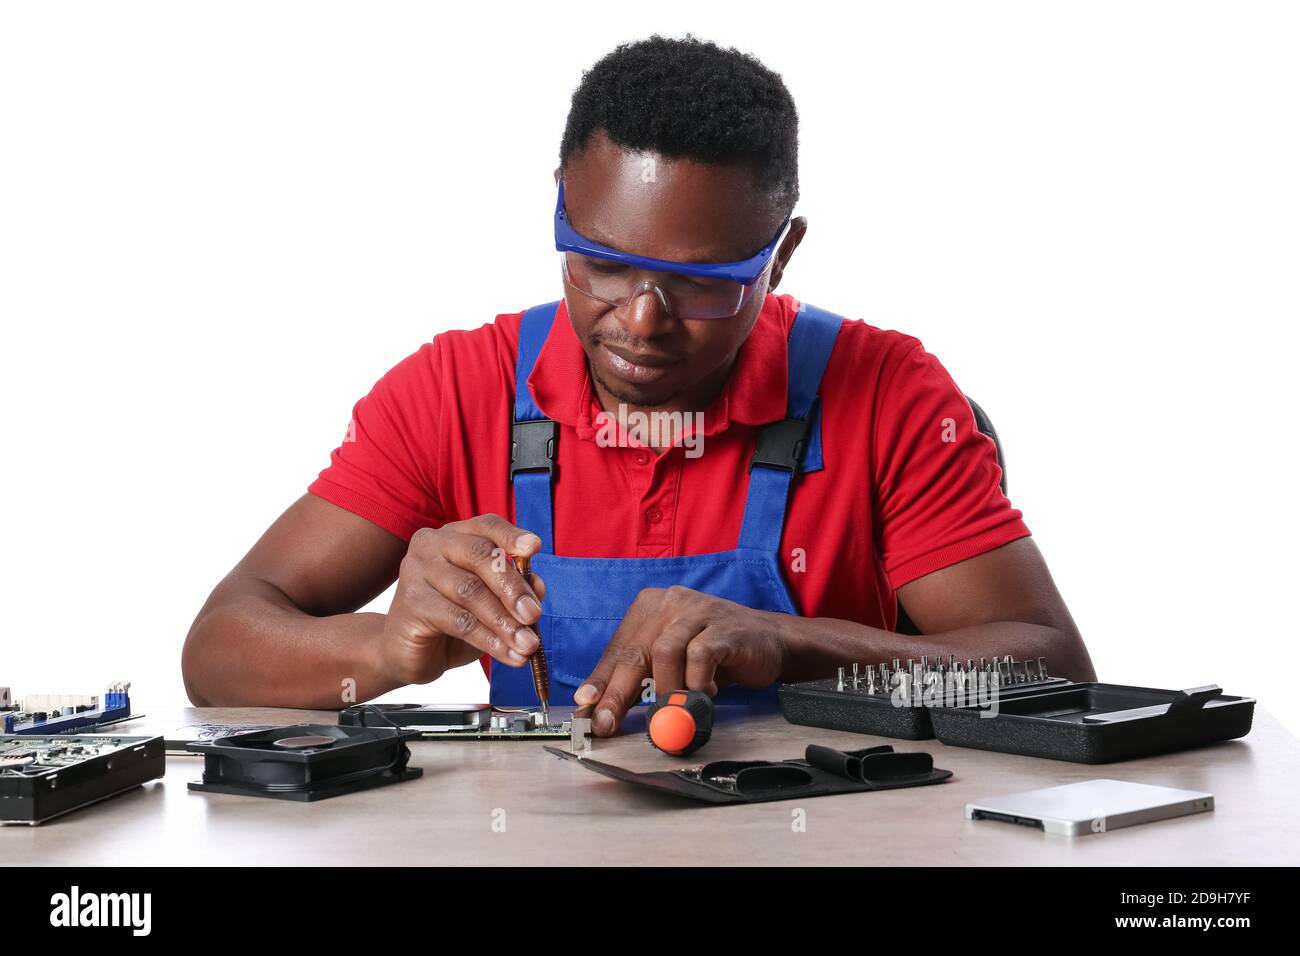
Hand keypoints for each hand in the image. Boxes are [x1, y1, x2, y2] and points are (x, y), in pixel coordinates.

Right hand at [377, 514, 545, 684]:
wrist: (406, 652)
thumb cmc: (451, 620)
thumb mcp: (490, 602)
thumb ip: (514, 589)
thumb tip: (538, 586)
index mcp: (456, 535)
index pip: (487, 526)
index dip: (512, 535)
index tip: (535, 548)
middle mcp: (432, 545)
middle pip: (481, 556)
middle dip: (513, 587)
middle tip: (534, 615)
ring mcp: (417, 572)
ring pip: (471, 591)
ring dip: (505, 621)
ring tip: (528, 644)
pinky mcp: (411, 604)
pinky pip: (458, 620)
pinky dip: (489, 639)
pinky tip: (508, 653)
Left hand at [574, 585, 789, 736]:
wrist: (769, 642)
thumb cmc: (714, 654)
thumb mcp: (669, 664)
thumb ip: (638, 680)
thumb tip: (598, 708)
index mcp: (649, 607)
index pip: (618, 649)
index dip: (601, 683)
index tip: (586, 712)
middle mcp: (670, 602)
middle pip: (635, 652)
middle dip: (618, 694)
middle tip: (608, 723)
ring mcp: (697, 611)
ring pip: (664, 653)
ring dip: (667, 689)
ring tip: (677, 708)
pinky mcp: (723, 626)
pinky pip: (700, 656)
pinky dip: (697, 682)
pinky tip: (707, 692)